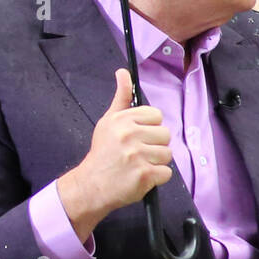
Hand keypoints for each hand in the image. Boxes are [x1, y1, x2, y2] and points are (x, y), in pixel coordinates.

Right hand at [57, 69, 172, 239]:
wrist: (90, 186)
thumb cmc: (102, 154)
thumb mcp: (108, 121)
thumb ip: (121, 97)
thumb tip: (123, 72)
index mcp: (122, 120)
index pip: (156, 116)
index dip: (150, 128)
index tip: (137, 137)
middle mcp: (129, 134)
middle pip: (165, 134)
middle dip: (155, 145)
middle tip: (138, 154)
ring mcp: (137, 155)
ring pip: (168, 154)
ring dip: (157, 163)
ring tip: (139, 166)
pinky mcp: (144, 174)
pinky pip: (166, 172)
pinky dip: (157, 178)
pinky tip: (141, 177)